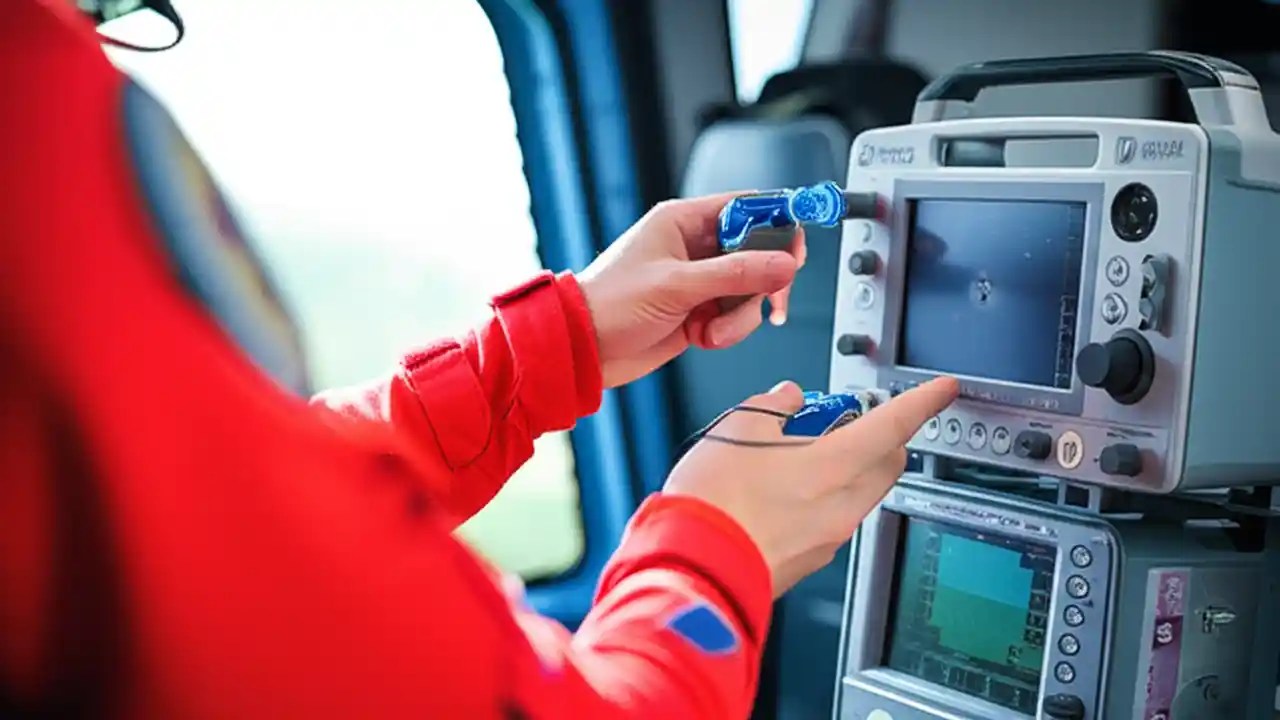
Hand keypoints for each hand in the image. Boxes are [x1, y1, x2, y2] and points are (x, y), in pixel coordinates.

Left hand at [577, 193, 805, 388]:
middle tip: (771, 298)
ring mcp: (700, 282)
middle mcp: (694, 248)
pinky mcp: (700, 312)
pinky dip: (727, 331)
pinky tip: (702, 336)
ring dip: (741, 316)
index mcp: (683, 221)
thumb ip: (735, 274)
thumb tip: (783, 265)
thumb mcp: (676, 285)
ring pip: (751, 291)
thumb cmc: (609, 304)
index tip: (797, 242)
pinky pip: (736, 317)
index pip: (747, 208)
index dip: (777, 223)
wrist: (583, 349)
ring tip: (712, 328)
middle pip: (759, 252)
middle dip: (765, 280)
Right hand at [664, 377, 959, 597]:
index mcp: (834, 465)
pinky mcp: (811, 559)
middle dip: (880, 436)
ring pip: (861, 491)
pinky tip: (780, 490)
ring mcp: (830, 537)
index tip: (942, 390)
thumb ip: (771, 406)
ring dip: (847, 467)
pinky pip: (834, 518)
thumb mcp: (735, 428)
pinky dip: (824, 497)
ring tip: (794, 455)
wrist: (692, 567)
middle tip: (841, 421)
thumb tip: (786, 399)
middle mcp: (842, 505)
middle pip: (889, 463)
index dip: (923, 402)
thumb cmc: (712, 503)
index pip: (895, 425)